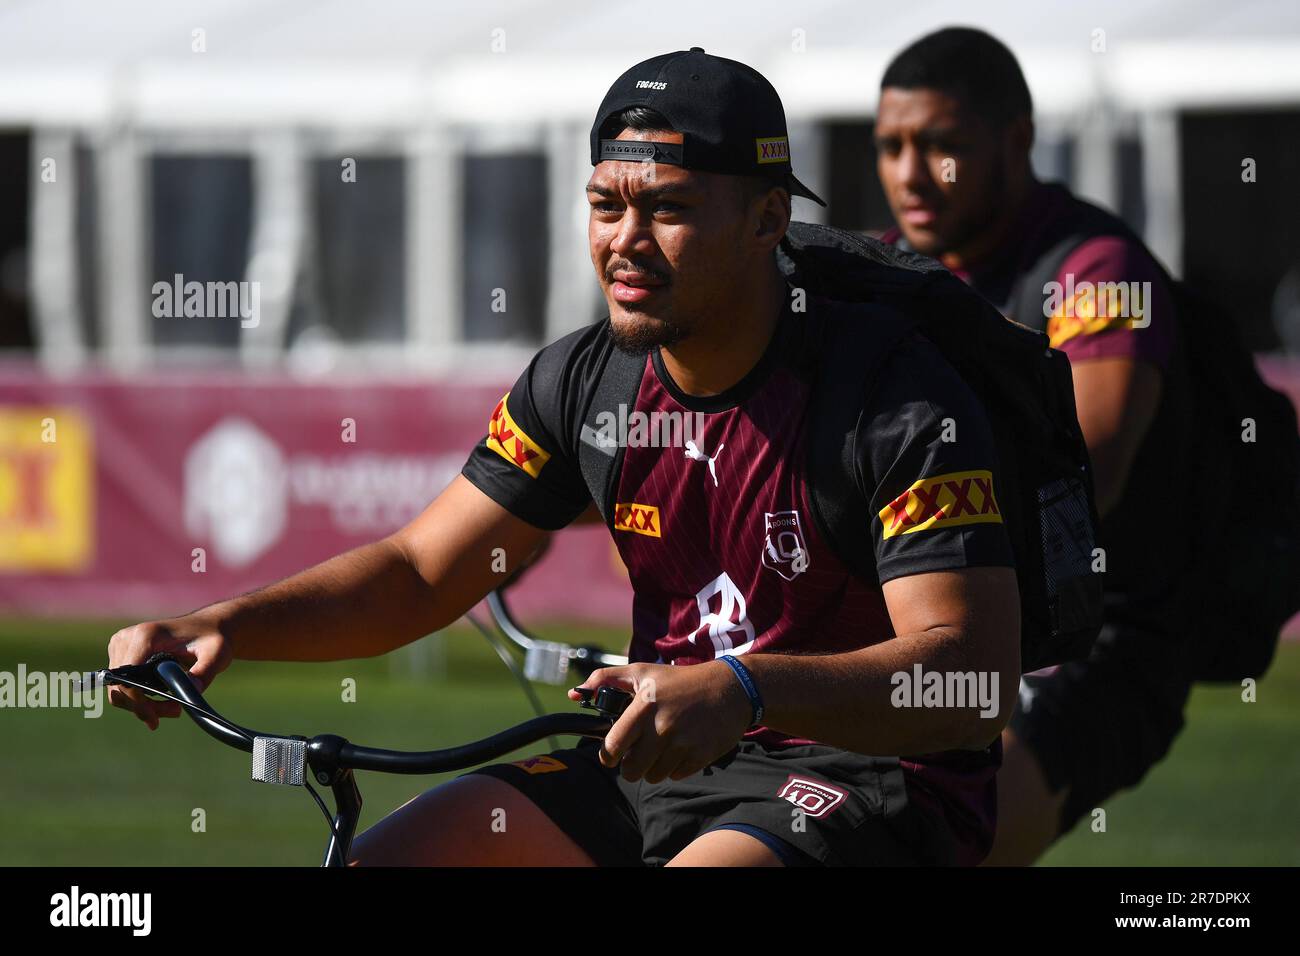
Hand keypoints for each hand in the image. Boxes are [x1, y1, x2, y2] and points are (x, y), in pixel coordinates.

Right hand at [106, 618, 231, 729]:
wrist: (209, 626)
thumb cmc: (214, 639)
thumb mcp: (216, 654)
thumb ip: (203, 673)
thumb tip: (189, 692)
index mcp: (146, 636)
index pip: (128, 679)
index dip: (139, 703)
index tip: (155, 720)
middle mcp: (127, 638)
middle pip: (121, 687)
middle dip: (143, 707)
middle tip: (174, 712)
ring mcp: (121, 644)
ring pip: (118, 689)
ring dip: (140, 705)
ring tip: (172, 708)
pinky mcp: (121, 651)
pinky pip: (122, 684)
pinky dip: (137, 697)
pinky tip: (162, 701)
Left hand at [567, 661, 752, 783]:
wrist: (731, 688)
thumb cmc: (679, 681)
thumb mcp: (642, 672)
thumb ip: (606, 680)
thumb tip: (574, 694)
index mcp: (645, 704)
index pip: (614, 746)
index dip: (608, 755)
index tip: (612, 753)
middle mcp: (664, 725)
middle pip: (631, 770)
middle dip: (630, 765)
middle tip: (638, 752)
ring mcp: (684, 742)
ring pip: (652, 776)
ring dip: (653, 766)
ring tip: (662, 746)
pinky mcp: (701, 755)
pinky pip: (674, 775)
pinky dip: (674, 767)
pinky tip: (681, 747)